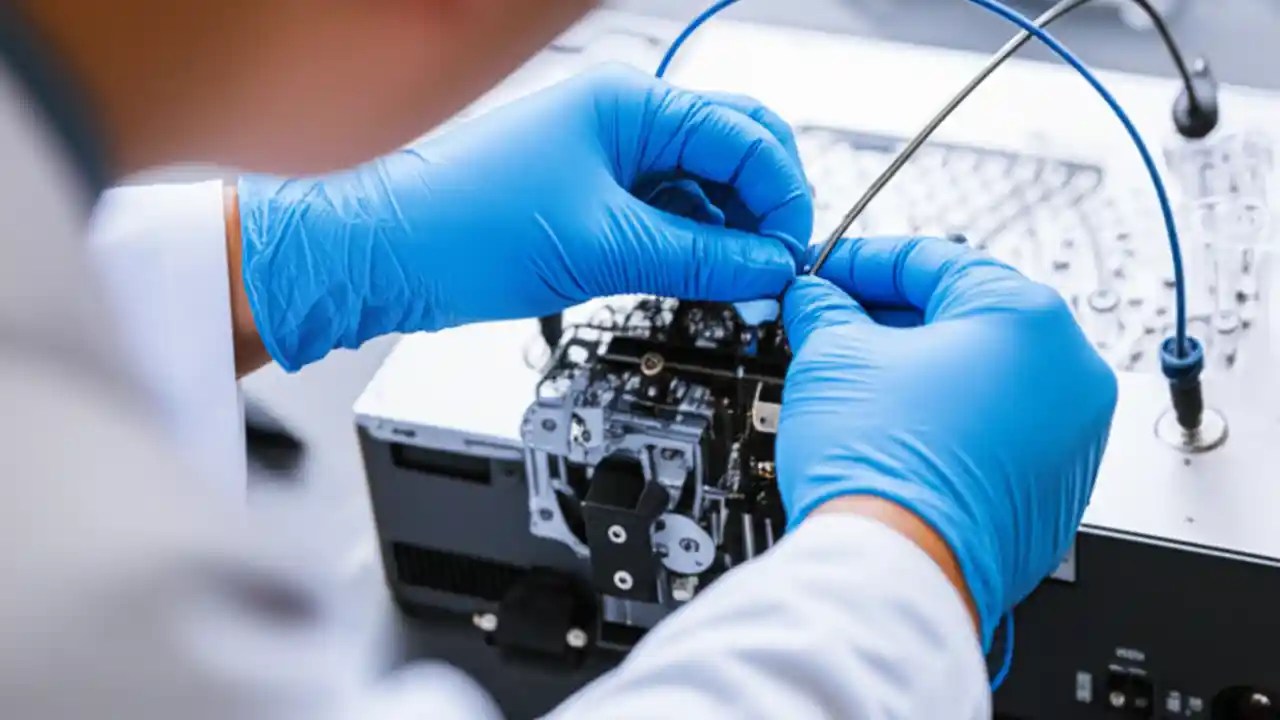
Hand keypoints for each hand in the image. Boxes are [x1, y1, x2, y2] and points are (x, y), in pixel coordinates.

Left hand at [235, 65, 810, 370]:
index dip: (781, 197)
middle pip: (734, 152)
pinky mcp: (595, 198)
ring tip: (740, 286)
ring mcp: (610, 158)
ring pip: (703, 188)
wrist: (385, 257)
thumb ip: (701, 258)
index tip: (793, 251)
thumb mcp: (604, 247)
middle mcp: (625, 121)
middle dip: (764, 208)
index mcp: (630, 104)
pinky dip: (693, 247)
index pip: (745, 136)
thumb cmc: (464, 228)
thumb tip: (770, 266)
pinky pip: (667, 214)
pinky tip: (703, 279)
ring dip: (730, 234)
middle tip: (777, 266)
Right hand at [777, 236, 1116, 645]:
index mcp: (1029, 318)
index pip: (932, 261)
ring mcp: (1073, 437)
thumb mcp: (833, 356)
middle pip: (966, 317)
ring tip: (860, 380)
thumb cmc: (883, 469)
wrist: (898, 572)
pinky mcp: (1056, 489)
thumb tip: (817, 301)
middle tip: (836, 325)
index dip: (862, 263)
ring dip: (922, 370)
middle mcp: (1070, 374)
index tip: (829, 276)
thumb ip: (826, 310)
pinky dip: (950, 421)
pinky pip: (999, 431)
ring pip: (986, 377)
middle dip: (893, 319)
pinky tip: (896, 429)